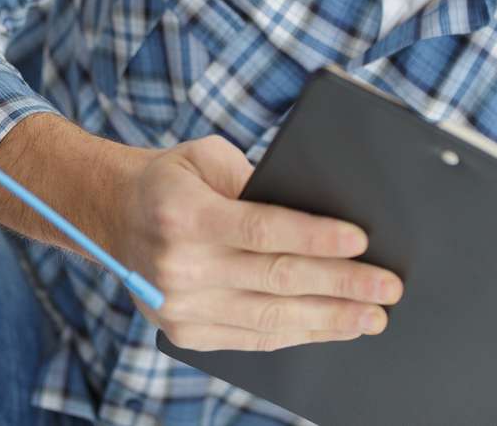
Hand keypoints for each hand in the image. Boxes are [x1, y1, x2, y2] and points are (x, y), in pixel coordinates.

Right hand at [108, 135, 403, 351]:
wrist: (109, 215)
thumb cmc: (172, 179)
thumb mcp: (207, 158)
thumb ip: (256, 182)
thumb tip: (320, 212)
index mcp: (185, 215)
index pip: (264, 230)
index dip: (317, 237)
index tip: (362, 241)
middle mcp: (180, 266)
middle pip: (277, 279)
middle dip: (341, 284)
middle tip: (387, 286)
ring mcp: (180, 306)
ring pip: (271, 318)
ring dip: (330, 319)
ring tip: (372, 316)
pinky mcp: (185, 332)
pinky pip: (253, 338)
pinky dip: (298, 334)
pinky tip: (331, 328)